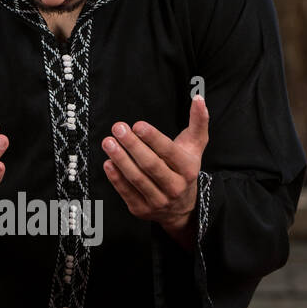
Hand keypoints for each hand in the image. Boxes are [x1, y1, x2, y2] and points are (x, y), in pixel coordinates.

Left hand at [102, 95, 208, 233]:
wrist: (182, 209)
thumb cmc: (184, 169)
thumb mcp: (195, 146)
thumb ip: (198, 122)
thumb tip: (199, 98)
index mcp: (187, 169)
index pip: (168, 152)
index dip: (153, 138)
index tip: (137, 125)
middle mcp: (175, 187)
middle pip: (151, 165)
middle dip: (133, 146)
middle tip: (118, 128)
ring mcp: (158, 201)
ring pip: (137, 179)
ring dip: (120, 159)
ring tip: (108, 142)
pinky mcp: (141, 209)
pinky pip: (126, 192)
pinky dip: (116, 178)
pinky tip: (108, 163)